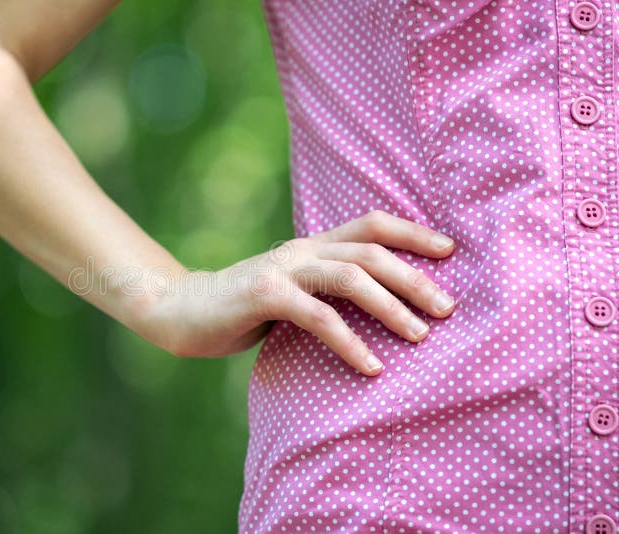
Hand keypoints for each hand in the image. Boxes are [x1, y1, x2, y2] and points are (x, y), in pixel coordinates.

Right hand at [142, 210, 456, 375]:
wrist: (181, 311)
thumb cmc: (243, 308)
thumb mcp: (292, 292)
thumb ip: (325, 291)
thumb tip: (378, 309)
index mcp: (311, 246)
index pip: (370, 225)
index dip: (412, 232)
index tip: (450, 251)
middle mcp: (301, 250)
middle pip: (371, 250)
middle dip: (415, 278)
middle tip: (447, 309)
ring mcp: (282, 269)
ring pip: (350, 276)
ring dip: (391, 307)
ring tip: (420, 336)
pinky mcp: (264, 295)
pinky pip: (318, 316)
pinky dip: (349, 342)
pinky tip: (372, 367)